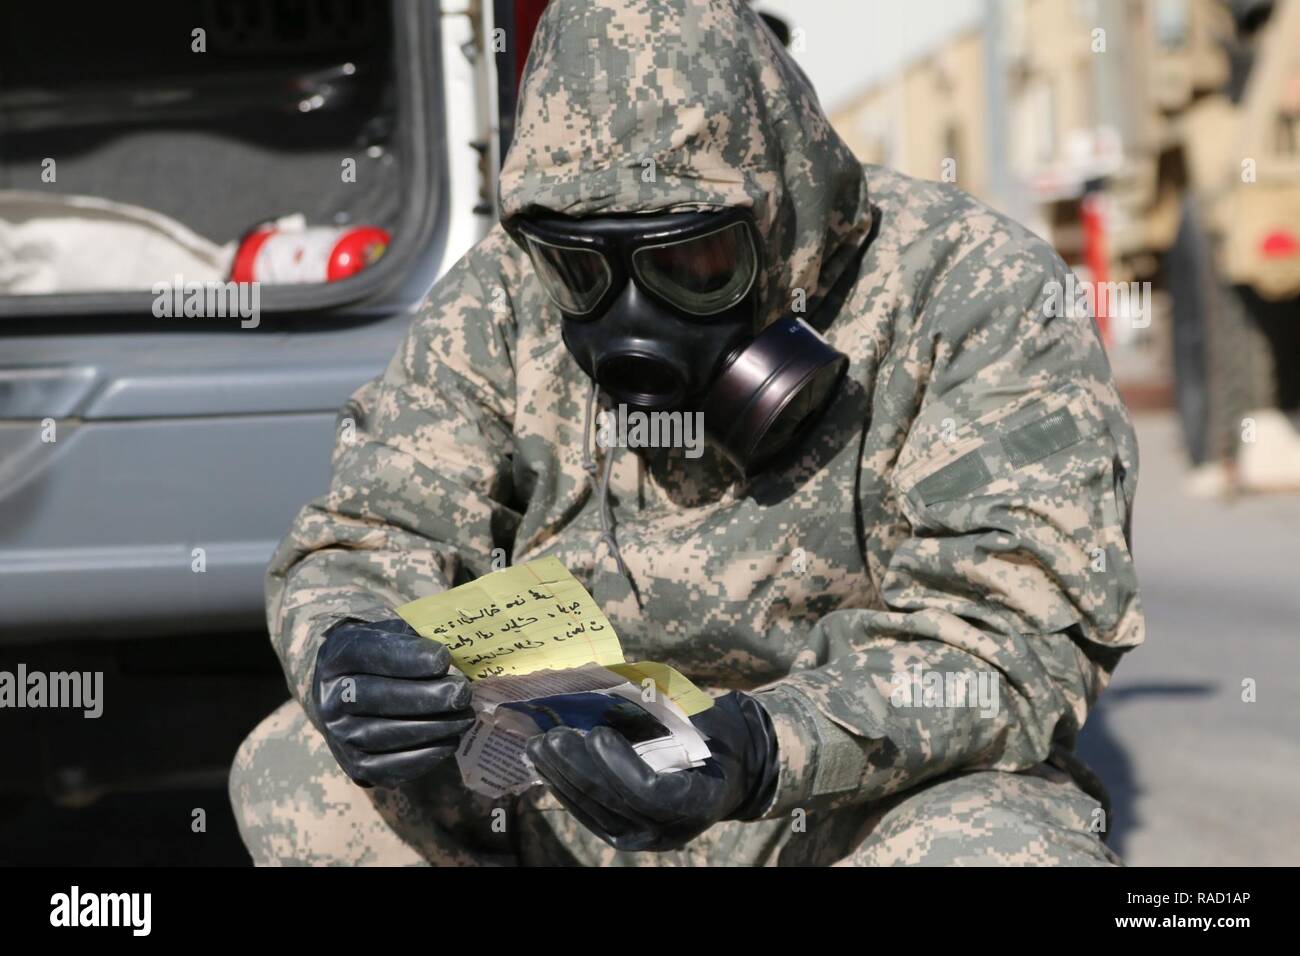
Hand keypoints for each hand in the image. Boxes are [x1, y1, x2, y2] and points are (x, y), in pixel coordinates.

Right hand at [312, 618, 473, 787]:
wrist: (351, 696)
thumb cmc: (384, 658)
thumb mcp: (393, 635)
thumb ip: (418, 639)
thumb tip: (456, 654)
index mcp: (339, 656)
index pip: (371, 654)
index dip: (408, 658)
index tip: (443, 660)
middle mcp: (332, 698)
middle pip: (380, 697)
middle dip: (427, 696)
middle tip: (462, 693)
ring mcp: (341, 735)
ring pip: (388, 734)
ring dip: (433, 727)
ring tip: (464, 717)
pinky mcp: (356, 766)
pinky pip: (391, 766)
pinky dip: (425, 755)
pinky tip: (450, 740)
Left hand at [525, 691, 777, 851]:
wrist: (730, 774)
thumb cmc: (719, 738)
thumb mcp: (706, 722)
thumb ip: (668, 712)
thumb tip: (615, 682)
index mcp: (699, 800)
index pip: (652, 791)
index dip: (620, 765)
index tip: (597, 734)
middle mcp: (670, 829)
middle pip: (614, 801)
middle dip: (578, 767)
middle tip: (552, 736)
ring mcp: (645, 835)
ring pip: (594, 810)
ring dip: (561, 777)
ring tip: (537, 747)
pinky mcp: (623, 832)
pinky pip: (589, 813)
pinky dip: (565, 788)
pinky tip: (545, 767)